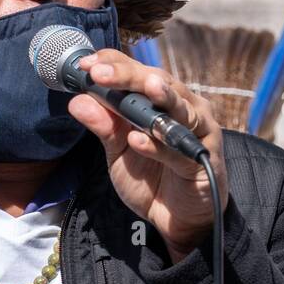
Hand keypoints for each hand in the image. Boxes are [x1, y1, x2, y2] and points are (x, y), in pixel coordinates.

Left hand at [67, 49, 227, 263]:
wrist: (176, 219)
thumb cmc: (151, 177)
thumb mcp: (118, 151)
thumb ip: (104, 126)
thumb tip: (78, 100)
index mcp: (161, 100)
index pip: (138, 72)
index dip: (114, 63)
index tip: (86, 63)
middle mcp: (184, 107)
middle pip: (158, 82)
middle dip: (129, 75)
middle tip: (102, 73)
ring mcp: (198, 130)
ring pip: (179, 108)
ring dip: (161, 98)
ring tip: (144, 89)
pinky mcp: (205, 158)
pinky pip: (179, 149)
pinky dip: (159, 145)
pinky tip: (139, 140)